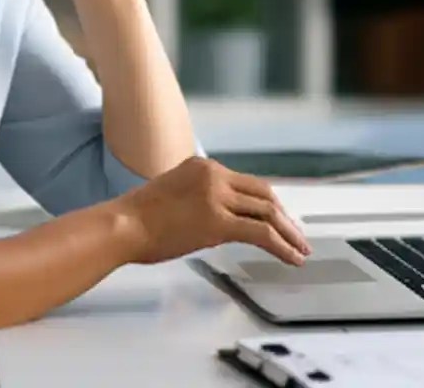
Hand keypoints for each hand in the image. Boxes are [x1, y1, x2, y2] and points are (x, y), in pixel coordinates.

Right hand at [113, 156, 311, 265]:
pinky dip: (282, 246)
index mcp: (204, 167)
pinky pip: (261, 233)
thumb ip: (199, 198)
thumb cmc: (137, 218)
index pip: (247, 182)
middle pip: (264, 193)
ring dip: (289, 233)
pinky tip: (290, 258)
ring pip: (268, 212)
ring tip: (300, 250)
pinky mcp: (219, 221)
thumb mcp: (173, 193)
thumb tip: (216, 219)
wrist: (123, 225)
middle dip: (285, 217)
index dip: (269, 202)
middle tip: (297, 234)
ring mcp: (218, 196)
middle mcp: (215, 175)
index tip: (279, 218)